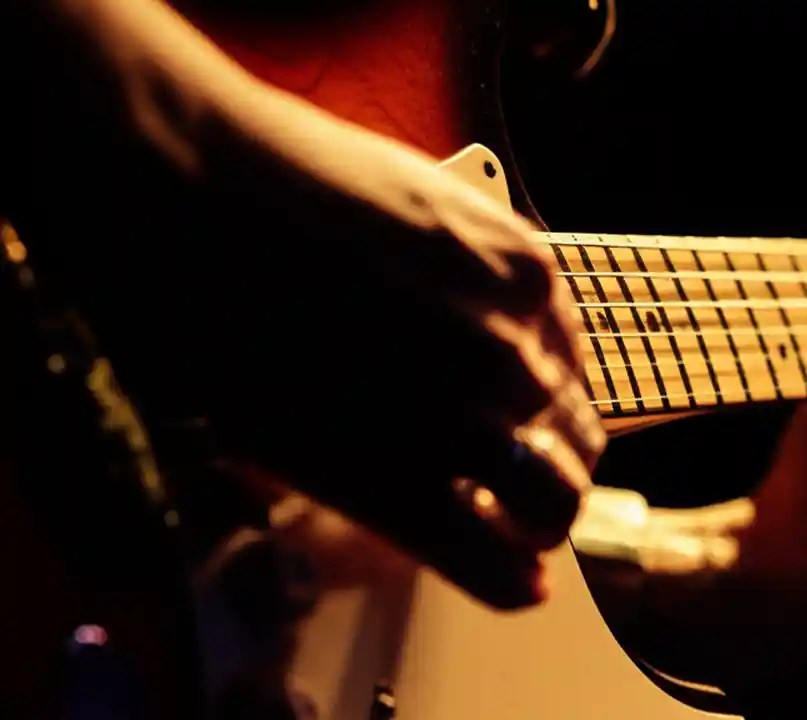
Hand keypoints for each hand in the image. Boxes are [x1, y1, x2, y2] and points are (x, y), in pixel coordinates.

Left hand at [9, 64, 604, 608]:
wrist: (196, 189)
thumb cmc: (205, 325)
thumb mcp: (283, 453)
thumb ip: (379, 493)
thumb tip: (436, 500)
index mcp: (402, 484)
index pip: (503, 572)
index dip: (512, 576)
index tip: (516, 571)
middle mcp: (472, 418)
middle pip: (559, 502)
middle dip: (540, 513)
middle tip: (516, 496)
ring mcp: (511, 337)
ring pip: (581, 423)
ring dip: (554, 436)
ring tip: (516, 417)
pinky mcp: (526, 264)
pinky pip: (572, 337)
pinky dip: (548, 355)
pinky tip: (505, 341)